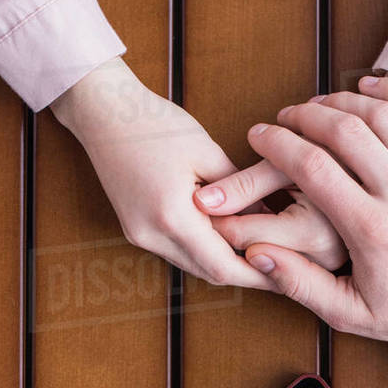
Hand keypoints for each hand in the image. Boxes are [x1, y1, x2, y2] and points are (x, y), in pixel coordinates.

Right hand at [51, 58, 274, 289]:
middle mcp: (151, 236)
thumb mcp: (208, 152)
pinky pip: (178, 251)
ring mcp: (139, 236)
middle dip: (245, 273)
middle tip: (281, 269)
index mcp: (171, 216)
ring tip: (260, 251)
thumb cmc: (155, 123)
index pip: (222, 266)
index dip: (256, 275)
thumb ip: (241, 191)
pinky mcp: (136, 230)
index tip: (284, 276)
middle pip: (208, 273)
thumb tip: (271, 217)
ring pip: (193, 265)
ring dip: (224, 261)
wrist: (103, 111)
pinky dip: (204, 249)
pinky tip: (227, 236)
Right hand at [219, 77, 387, 340]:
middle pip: (345, 131)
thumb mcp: (350, 313)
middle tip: (283, 117)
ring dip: (344, 101)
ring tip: (318, 105)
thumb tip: (254, 252)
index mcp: (372, 230)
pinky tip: (370, 87)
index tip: (258, 135)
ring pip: (383, 114)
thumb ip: (299, 283)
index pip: (314, 168)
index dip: (278, 144)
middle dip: (304, 116)